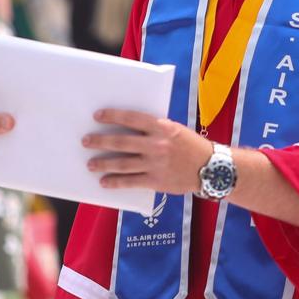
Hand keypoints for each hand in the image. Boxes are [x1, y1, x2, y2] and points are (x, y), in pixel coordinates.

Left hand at [84, 109, 212, 194]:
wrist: (211, 168)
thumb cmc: (190, 146)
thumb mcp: (174, 129)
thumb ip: (153, 129)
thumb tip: (127, 127)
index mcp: (162, 127)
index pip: (131, 118)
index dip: (112, 116)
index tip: (97, 116)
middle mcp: (157, 145)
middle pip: (121, 142)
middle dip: (100, 141)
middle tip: (86, 141)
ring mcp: (156, 164)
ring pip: (122, 163)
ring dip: (103, 163)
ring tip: (90, 163)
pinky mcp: (156, 182)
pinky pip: (130, 182)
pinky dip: (115, 182)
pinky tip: (104, 182)